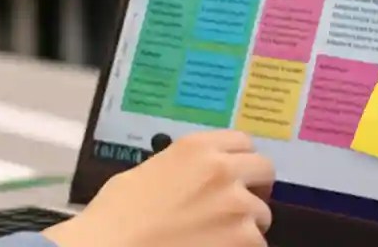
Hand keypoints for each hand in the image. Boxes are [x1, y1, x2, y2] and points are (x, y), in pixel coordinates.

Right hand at [43, 131, 274, 246]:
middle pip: (264, 170)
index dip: (239, 160)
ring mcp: (237, 206)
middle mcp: (223, 170)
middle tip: (237, 205)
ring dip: (245, 226)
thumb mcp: (149, 171)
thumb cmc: (118, 212)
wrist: (113, 244)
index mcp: (196, 148)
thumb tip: (198, 179)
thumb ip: (184, 167)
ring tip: (217, 236)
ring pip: (262, 214)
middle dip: (254, 187)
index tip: (234, 174)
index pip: (243, 141)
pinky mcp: (243, 239)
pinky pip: (256, 243)